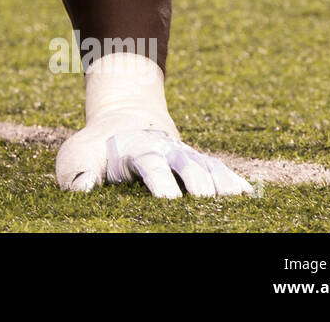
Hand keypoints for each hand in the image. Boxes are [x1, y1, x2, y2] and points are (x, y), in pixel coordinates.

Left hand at [56, 111, 252, 197]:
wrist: (125, 124)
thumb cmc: (98, 148)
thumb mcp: (79, 154)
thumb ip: (79, 171)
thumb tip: (82, 189)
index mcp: (140, 149)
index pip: (153, 166)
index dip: (162, 183)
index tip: (169, 200)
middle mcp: (170, 151)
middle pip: (192, 168)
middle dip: (200, 187)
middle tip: (207, 206)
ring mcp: (189, 158)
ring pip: (213, 170)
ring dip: (225, 186)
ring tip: (238, 205)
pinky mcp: (202, 165)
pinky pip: (224, 173)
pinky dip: (237, 183)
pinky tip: (250, 198)